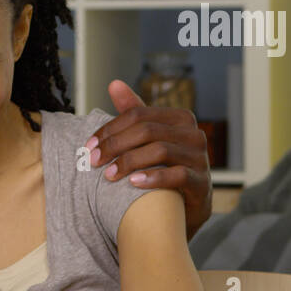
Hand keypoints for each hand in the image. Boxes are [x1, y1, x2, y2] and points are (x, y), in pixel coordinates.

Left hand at [84, 80, 212, 239]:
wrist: (185, 207)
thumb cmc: (164, 167)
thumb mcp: (149, 139)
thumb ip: (134, 112)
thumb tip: (114, 83)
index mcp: (179, 118)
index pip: (138, 115)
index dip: (110, 129)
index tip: (89, 146)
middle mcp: (194, 134)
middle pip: (147, 130)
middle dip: (115, 145)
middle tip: (93, 161)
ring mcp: (200, 158)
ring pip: (160, 150)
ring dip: (129, 162)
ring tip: (108, 175)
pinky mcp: (201, 182)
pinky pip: (177, 175)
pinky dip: (153, 177)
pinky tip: (133, 183)